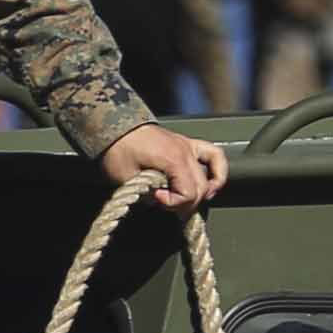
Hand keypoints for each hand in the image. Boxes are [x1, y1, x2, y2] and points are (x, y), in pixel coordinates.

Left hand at [99, 124, 229, 210]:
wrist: (114, 126)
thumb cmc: (117, 149)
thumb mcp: (127, 177)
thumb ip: (147, 193)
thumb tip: (160, 201)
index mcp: (173, 160)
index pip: (189, 193)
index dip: (174, 203)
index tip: (156, 199)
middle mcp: (186, 152)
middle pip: (201, 187)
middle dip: (185, 203)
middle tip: (167, 206)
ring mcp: (189, 147)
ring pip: (212, 173)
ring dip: (202, 191)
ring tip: (189, 201)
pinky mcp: (188, 144)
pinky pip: (214, 155)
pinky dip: (217, 170)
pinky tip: (211, 183)